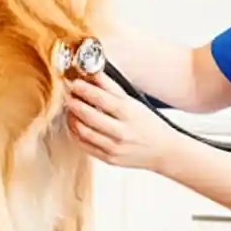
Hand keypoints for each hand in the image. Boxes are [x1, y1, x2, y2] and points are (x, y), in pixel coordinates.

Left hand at [64, 72, 179, 172]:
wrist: (163, 151)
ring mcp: (114, 147)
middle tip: (68, 94)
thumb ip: (111, 87)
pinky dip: (75, 133)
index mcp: (130, 114)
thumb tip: (93, 72)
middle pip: (90, 116)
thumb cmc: (148, 124)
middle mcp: (122, 132)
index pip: (102, 99)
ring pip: (84, 132)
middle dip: (74, 103)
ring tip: (70, 108)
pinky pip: (84, 145)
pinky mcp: (109, 158)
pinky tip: (74, 123)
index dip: (85, 90)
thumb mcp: (134, 102)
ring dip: (72, 118)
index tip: (75, 83)